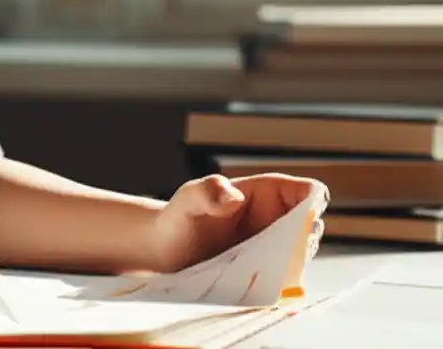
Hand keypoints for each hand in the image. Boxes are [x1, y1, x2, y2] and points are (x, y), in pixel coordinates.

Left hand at [150, 173, 326, 272]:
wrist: (166, 250)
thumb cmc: (180, 216)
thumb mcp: (188, 199)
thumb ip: (207, 192)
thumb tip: (232, 197)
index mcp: (268, 192)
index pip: (310, 192)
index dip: (314, 206)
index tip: (300, 224)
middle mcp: (278, 219)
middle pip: (314, 228)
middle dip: (305, 242)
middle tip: (278, 254)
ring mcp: (275, 248)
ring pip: (302, 256)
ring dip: (292, 266)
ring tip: (262, 271)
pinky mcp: (268, 273)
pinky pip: (287, 279)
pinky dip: (281, 285)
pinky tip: (260, 288)